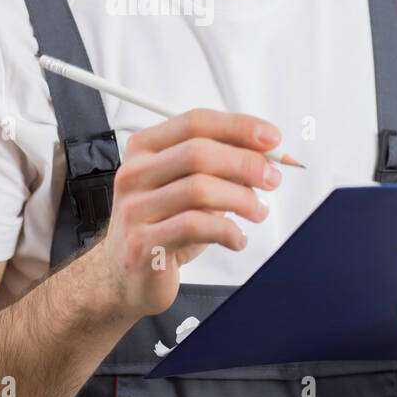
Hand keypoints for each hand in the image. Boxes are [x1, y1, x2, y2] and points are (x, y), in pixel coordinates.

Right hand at [91, 108, 279, 318]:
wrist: (124, 274)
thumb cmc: (161, 225)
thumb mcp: (186, 186)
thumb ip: (218, 164)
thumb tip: (265, 153)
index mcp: (144, 149)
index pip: (195, 122)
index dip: (238, 127)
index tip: (271, 138)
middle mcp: (135, 173)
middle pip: (198, 152)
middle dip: (246, 163)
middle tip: (272, 178)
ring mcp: (135, 209)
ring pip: (199, 189)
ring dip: (241, 199)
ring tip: (257, 211)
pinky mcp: (143, 243)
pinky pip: (195, 227)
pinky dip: (228, 231)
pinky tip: (237, 238)